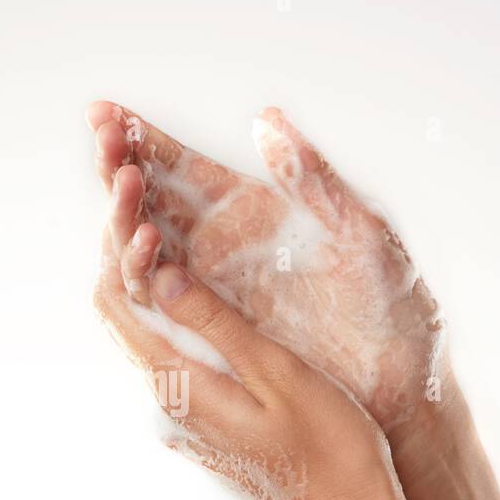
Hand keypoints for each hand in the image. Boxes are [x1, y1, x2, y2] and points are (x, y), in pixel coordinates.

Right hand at [87, 101, 444, 428]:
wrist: (397, 388)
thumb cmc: (393, 307)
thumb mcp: (361, 234)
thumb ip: (314, 180)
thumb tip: (269, 121)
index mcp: (254, 212)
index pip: (183, 166)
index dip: (144, 138)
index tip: (104, 111)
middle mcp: (222, 247)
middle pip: (152, 200)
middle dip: (120, 167)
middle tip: (101, 136)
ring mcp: (211, 290)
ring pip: (146, 249)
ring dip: (124, 217)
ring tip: (118, 183)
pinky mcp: (210, 333)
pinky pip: (159, 303)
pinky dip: (139, 277)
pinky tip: (128, 254)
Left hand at [92, 163, 399, 499]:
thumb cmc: (332, 455)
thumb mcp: (280, 375)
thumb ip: (218, 324)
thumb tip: (161, 272)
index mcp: (179, 388)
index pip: (119, 302)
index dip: (120, 240)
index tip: (140, 188)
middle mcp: (168, 407)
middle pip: (122, 316)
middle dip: (124, 250)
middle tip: (142, 189)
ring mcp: (184, 423)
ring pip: (145, 337)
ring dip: (147, 281)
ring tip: (166, 223)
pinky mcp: (205, 431)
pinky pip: (172, 360)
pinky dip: (173, 315)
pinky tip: (201, 289)